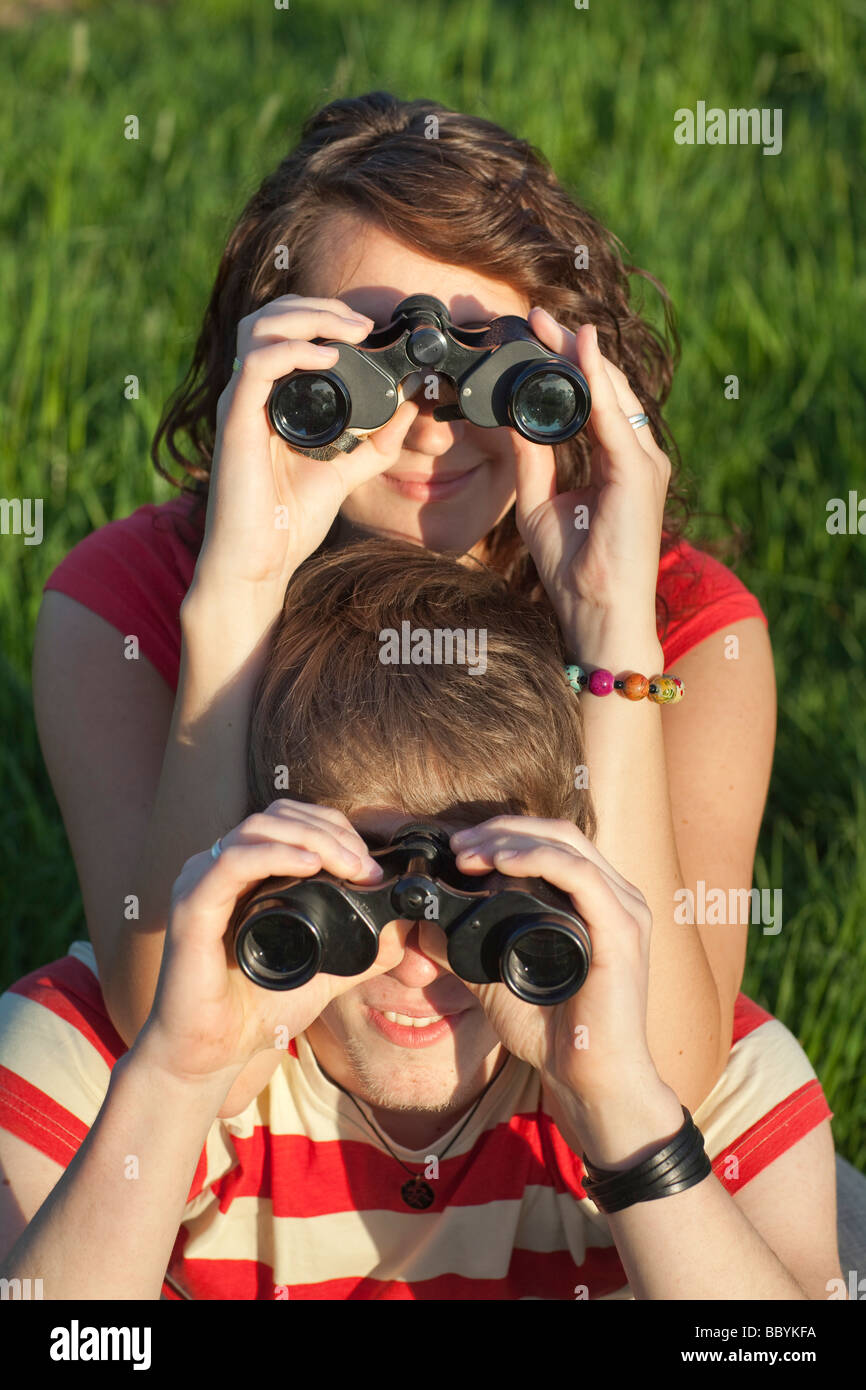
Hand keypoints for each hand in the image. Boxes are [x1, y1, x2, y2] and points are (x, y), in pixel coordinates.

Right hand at [134, 800, 409, 1088]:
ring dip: (312, 838)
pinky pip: (232, 863)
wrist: (213, 1055)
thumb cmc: (255, 1010)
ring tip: (349, 866)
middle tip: (366, 868)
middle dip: (330, 831)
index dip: (335, 831)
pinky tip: (309, 865)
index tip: (371, 868)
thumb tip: (402, 931)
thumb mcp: (324, 972)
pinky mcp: (190, 908)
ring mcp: (201, 883)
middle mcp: (219, 868)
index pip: (292, 821)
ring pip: (258, 828)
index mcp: (245, 873)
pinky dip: (275, 854)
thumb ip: (362, 952)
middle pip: (278, 816)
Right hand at [192, 295, 420, 602]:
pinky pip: (257, 365)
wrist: (259, 564)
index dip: (323, 315)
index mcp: (272, 399)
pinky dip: (293, 351)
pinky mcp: (235, 421)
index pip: (286, 331)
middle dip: (318, 307)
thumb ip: (375, 442)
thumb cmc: (288, 523)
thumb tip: (410, 406)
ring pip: (257, 328)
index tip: (367, 326)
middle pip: (270, 317)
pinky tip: (326, 357)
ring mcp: (240, 405)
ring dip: (306, 317)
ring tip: (347, 331)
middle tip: (361, 322)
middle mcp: (251, 394)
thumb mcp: (345, 473)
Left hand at [417, 816, 660, 1109]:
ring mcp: (623, 911)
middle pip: (558, 833)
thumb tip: (425, 922)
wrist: (589, 1081)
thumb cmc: (553, 1033)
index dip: (503, 834)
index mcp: (594, 901)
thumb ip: (465, 947)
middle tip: (458, 844)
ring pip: (566, 845)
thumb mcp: (494, 978)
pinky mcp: (621, 930)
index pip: (551, 842)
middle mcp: (615, 897)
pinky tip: (503, 863)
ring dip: (512, 840)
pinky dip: (537, 860)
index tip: (458, 848)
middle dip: (502, 830)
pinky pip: (579, 876)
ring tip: (469, 852)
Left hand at [510, 310, 671, 644]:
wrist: (598, 614)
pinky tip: (577, 352)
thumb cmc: (574, 570)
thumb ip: (533, 458)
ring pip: (610, 394)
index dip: (565, 365)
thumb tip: (512, 419)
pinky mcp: (638, 474)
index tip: (533, 336)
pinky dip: (595, 381)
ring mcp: (644, 463)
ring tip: (547, 323)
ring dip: (578, 355)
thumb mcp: (541, 503)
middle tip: (535, 316)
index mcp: (618, 463)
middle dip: (568, 349)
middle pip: (603, 389)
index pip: (592, 401)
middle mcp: (638, 457)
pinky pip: (612, 417)